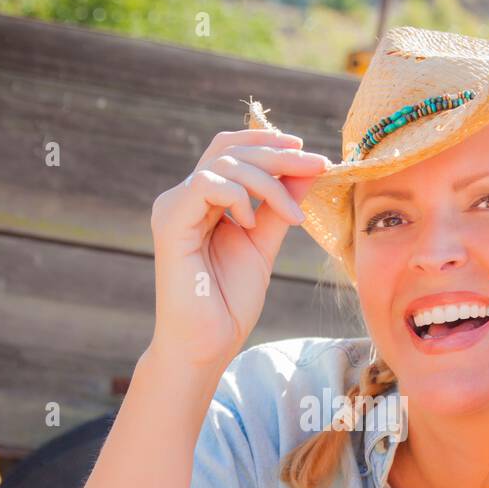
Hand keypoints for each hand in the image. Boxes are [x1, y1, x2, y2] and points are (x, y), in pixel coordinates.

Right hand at [149, 127, 329, 368]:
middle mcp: (184, 198)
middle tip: (318, 165)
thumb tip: (309, 168)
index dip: (268, 143)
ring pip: (223, 163)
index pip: (231, 151)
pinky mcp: (170, 221)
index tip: (308, 152)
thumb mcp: (264, 244)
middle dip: (279, 155)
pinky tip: (251, 225)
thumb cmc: (229, 302)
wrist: (206, 344)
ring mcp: (174, 207)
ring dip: (268, 182)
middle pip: (230, 149)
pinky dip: (238, 197)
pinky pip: (206, 184)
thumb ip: (280, 206)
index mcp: (203, 201)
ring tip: (292, 217)